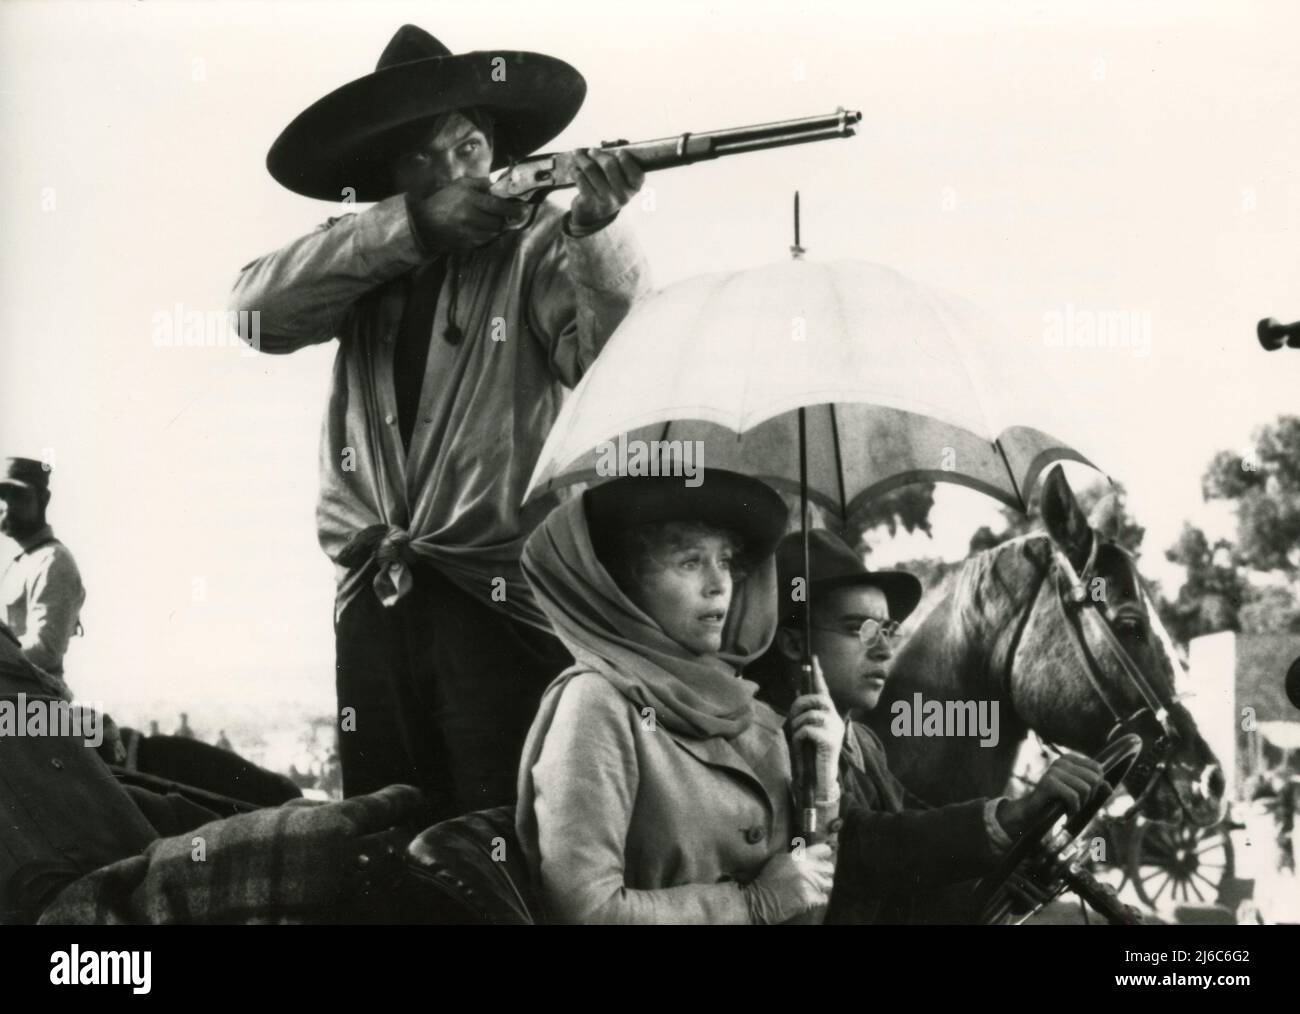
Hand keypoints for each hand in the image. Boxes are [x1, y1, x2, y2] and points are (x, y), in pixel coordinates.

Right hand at [406, 176, 528, 252]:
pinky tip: (477, 231)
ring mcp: (467, 234)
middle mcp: (470, 218)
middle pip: (497, 223)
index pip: (498, 206)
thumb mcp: (460, 185)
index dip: (513, 209)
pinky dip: (484, 237)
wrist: (424, 222)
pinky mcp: (464, 245)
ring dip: (493, 229)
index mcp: (470, 200)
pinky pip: (482, 243)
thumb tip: (499, 183)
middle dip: (501, 219)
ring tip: (487, 222)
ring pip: (492, 234)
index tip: (522, 209)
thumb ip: (481, 184)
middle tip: (501, 216)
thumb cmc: (444, 200)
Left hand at [568, 148, 644, 229]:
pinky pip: (580, 178)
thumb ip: (617, 161)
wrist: (594, 215)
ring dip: (582, 159)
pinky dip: (575, 170)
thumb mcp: (619, 179)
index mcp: (634, 188)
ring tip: (577, 154)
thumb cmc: (608, 188)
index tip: (619, 151)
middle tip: (591, 151)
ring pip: (591, 169)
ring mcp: (606, 200)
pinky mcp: (590, 202)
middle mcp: (622, 196)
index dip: (626, 160)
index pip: (635, 173)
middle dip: (598, 154)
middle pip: (610, 165)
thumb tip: (605, 144)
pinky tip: (575, 169)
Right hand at [746, 843, 835, 922]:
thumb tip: (811, 854)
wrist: (762, 900)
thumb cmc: (769, 880)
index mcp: (798, 857)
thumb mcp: (780, 860)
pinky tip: (810, 897)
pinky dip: (818, 899)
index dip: (825, 853)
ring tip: (813, 887)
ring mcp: (809, 883)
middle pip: (829, 867)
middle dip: (824, 872)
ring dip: (822, 886)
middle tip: (818, 876)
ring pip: (828, 883)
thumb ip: (797, 856)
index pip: (823, 849)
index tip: (825, 856)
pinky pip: (824, 898)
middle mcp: (805, 868)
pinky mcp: (810, 898)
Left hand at [789, 656, 844, 797]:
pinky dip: (798, 736)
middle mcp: (835, 719)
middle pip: (817, 698)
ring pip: (810, 714)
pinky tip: (801, 745)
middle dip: (800, 704)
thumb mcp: (808, 731)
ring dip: (797, 725)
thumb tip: (797, 699)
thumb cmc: (812, 754)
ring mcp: (834, 730)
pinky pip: (807, 729)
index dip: (818, 675)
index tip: (813, 659)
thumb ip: (805, 716)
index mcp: (830, 715)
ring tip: (798, 737)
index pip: (824, 691)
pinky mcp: (830, 741)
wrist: (822, 778)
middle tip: (793, 717)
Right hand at [997, 753, 1107, 837]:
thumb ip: (1095, 788)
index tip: (1084, 796)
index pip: (1098, 768)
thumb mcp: (1080, 793)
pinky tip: (1066, 813)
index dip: (1096, 786)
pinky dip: (1073, 809)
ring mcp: (1054, 770)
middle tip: (1077, 804)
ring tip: (1070, 808)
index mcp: (1070, 759)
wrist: (1034, 814)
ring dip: (1081, 804)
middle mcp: (1061, 761)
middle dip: (1090, 796)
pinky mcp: (1048, 783)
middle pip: (1094, 779)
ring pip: (1085, 789)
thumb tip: (1110, 788)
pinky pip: (1074, 797)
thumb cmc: (1058, 802)